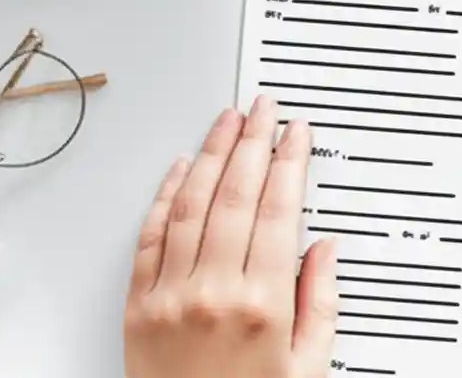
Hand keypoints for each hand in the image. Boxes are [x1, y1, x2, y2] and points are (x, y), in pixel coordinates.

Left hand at [123, 96, 337, 377]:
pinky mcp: (137, 304)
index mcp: (262, 305)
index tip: (297, 135)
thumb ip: (320, 304)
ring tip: (226, 121)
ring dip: (211, 153)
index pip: (279, 210)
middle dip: (253, 141)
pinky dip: (164, 194)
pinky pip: (150, 234)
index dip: (290, 162)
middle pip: (235, 194)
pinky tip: (179, 168)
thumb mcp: (308, 369)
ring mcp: (170, 294)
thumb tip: (324, 251)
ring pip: (190, 203)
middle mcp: (213, 291)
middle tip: (264, 109)